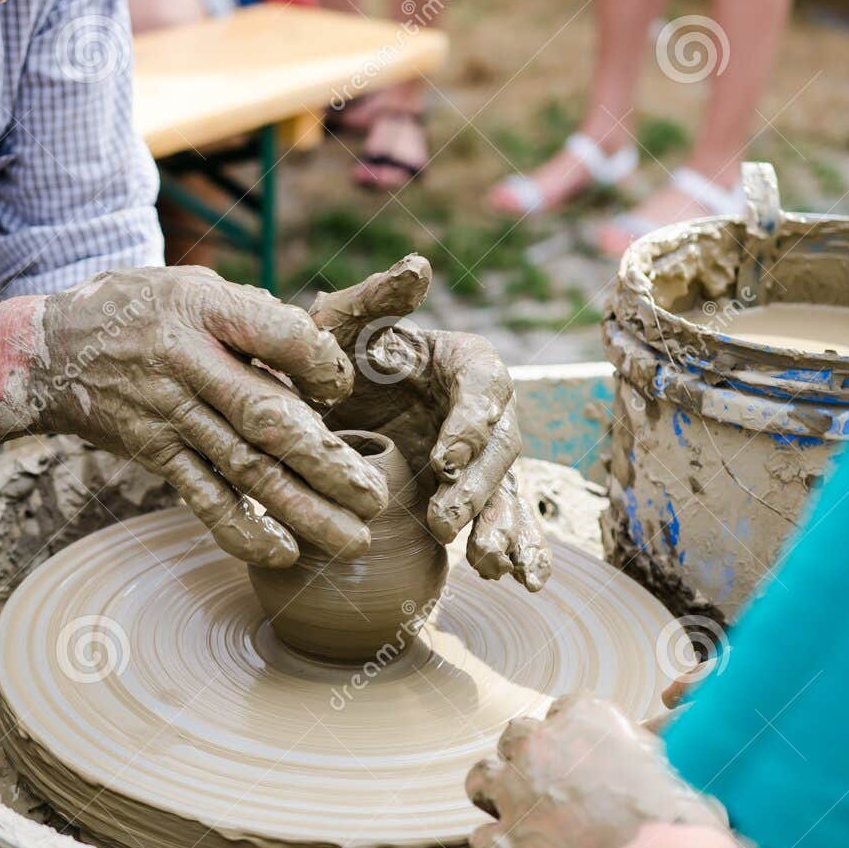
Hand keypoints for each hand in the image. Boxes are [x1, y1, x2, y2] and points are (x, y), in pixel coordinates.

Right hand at [31, 267, 385, 567]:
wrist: (52, 350)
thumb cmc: (145, 312)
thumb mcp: (195, 288)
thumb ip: (256, 320)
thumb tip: (324, 364)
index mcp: (208, 310)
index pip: (282, 336)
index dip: (323, 365)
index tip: (341, 389)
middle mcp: (188, 364)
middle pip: (268, 418)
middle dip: (328, 463)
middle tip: (375, 498)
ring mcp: (170, 415)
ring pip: (244, 468)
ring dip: (302, 509)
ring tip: (352, 538)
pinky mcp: (155, 454)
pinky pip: (202, 497)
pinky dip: (242, 529)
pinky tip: (283, 553)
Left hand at [308, 256, 551, 588]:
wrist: (330, 404)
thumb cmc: (341, 356)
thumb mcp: (345, 324)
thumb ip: (379, 298)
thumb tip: (418, 268)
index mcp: (465, 362)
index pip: (483, 387)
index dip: (470, 421)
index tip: (446, 454)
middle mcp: (487, 410)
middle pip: (500, 447)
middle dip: (477, 486)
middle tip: (444, 519)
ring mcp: (483, 457)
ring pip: (508, 490)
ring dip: (504, 527)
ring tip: (490, 563)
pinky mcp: (473, 495)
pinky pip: (505, 521)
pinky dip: (518, 549)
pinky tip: (518, 579)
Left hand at [466, 693, 724, 847]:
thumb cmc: (680, 821)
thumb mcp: (673, 770)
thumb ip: (645, 757)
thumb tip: (648, 766)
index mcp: (586, 719)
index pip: (566, 708)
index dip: (574, 735)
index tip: (585, 755)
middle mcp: (541, 745)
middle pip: (516, 735)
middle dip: (527, 756)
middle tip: (549, 784)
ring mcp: (516, 792)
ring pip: (481, 777)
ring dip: (496, 792)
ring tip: (516, 814)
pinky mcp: (505, 840)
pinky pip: (481, 840)